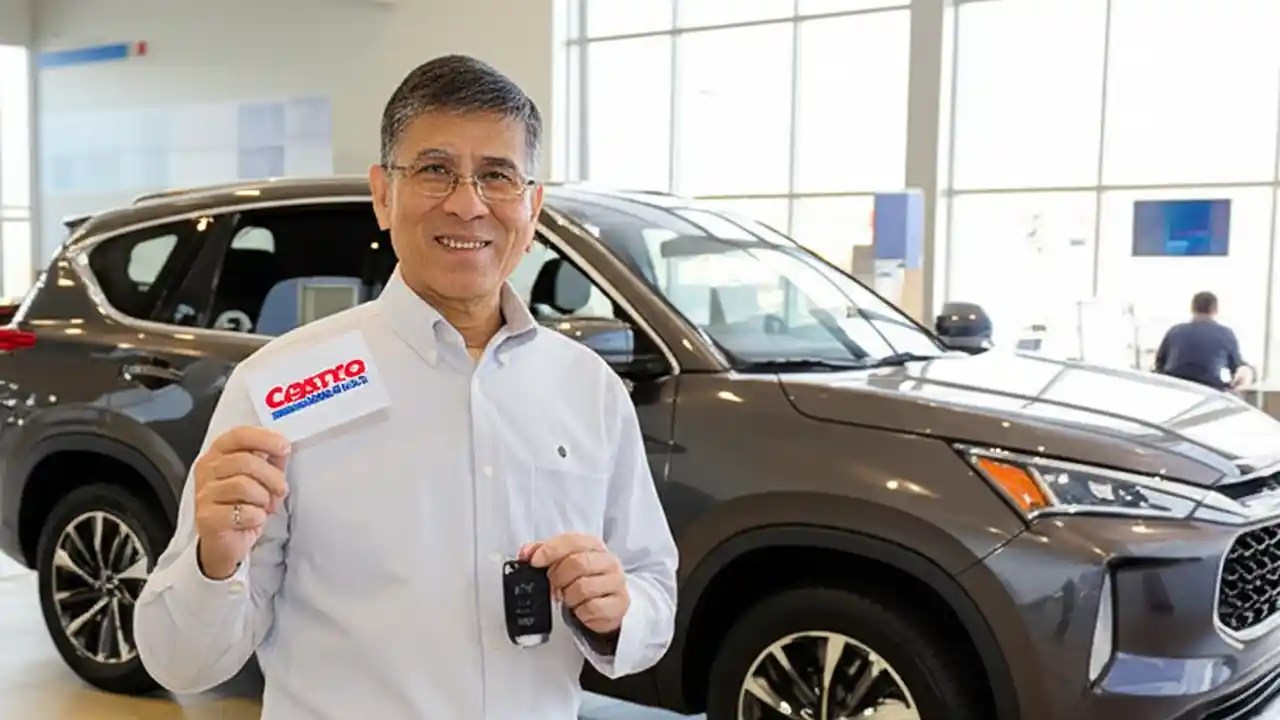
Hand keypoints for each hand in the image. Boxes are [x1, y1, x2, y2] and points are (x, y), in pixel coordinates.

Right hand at [193, 426, 290, 579]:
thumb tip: (282, 447)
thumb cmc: (243, 506)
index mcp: (218, 455)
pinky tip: (253, 520)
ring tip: (263, 507)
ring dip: (263, 499)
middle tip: (280, 490)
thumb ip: (270, 460)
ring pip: (243, 485)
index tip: (284, 447)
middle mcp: (207, 471)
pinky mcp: (207, 518)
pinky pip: (243, 512)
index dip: (263, 438)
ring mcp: (204, 494)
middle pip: (245, 461)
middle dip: (272, 477)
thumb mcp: (260, 478)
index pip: (237, 436)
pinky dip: (256, 517)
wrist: (226, 543)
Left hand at [519, 533, 628, 635]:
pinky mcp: (619, 603)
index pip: (572, 541)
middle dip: (558, 577)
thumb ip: (542, 552)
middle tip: (554, 585)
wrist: (606, 602)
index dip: (550, 550)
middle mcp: (608, 560)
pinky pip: (592, 608)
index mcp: (593, 545)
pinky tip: (581, 608)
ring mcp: (616, 582)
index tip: (535, 562)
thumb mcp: (562, 562)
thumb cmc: (582, 579)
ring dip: (569, 596)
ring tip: (570, 597)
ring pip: (583, 588)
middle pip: (577, 563)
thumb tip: (526, 553)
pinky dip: (580, 611)